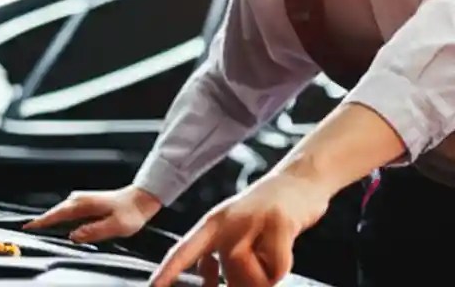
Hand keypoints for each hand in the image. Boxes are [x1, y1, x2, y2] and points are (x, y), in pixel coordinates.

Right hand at [22, 185, 161, 242]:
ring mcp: (81, 201)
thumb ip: (94, 231)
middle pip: (53, 214)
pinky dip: (57, 220)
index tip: (25, 229)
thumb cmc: (132, 211)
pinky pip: (65, 213)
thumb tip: (74, 236)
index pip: (55, 215)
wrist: (142, 199)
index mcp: (83, 204)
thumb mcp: (116, 225)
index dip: (39, 223)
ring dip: (48, 222)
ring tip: (37, 233)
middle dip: (40, 223)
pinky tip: (56, 228)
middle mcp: (79, 200)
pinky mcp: (85, 205)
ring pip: (58, 213)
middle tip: (26, 234)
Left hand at [148, 172, 329, 286]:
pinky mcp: (279, 223)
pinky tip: (284, 250)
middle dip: (244, 282)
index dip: (168, 271)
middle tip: (258, 270)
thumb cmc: (267, 211)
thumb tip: (210, 285)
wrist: (301, 179)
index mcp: (214, 223)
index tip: (154, 286)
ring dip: (265, 277)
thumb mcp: (237, 231)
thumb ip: (219, 257)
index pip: (184, 250)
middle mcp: (230, 220)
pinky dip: (282, 268)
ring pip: (251, 274)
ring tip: (271, 257)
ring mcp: (255, 220)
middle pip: (229, 271)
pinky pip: (277, 268)